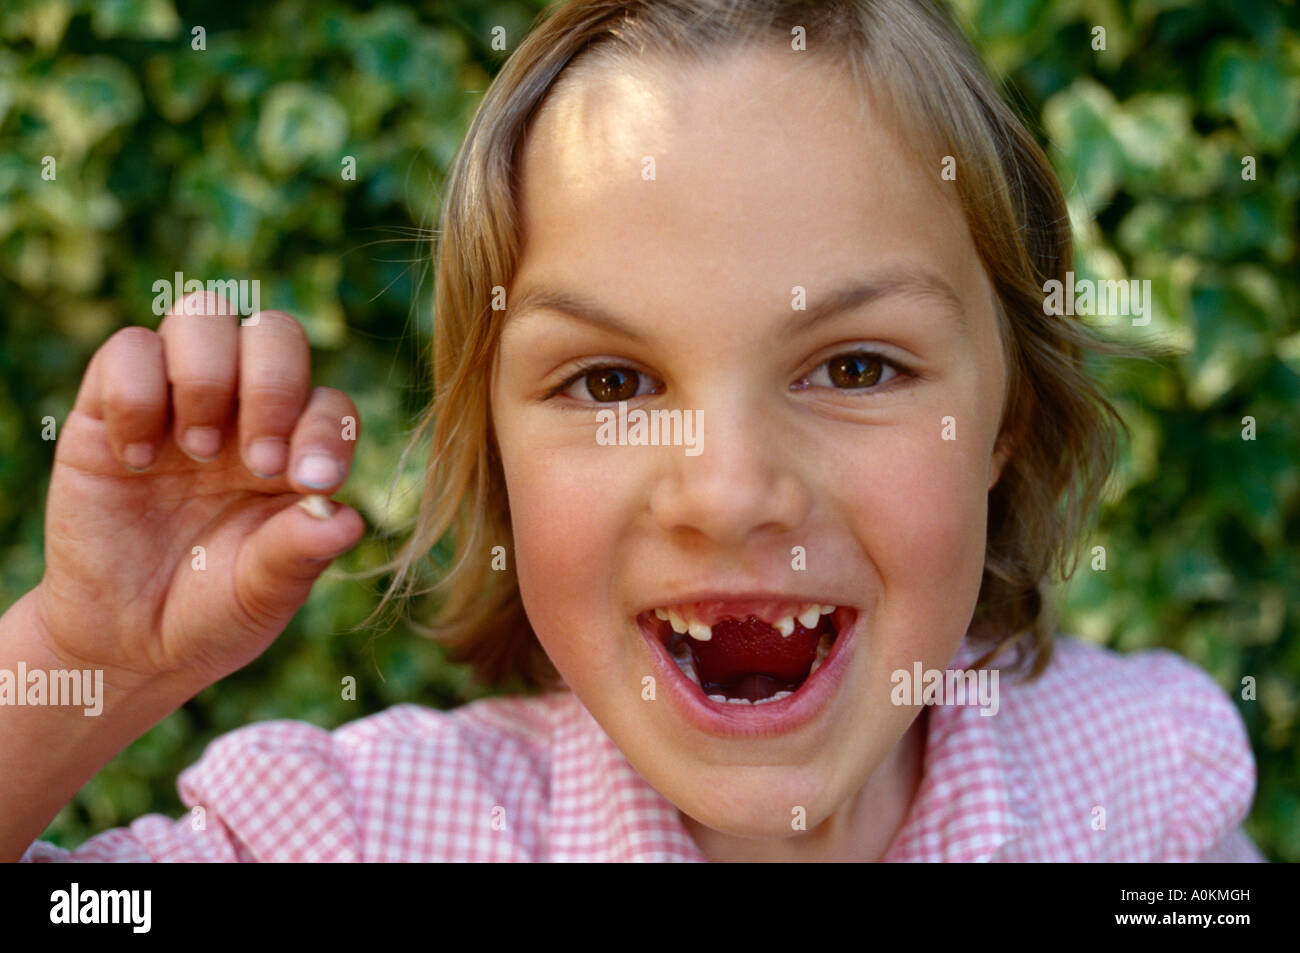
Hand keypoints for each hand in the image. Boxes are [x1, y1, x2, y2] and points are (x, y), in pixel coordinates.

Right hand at [35, 293, 364, 696]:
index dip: (328, 429)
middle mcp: (245, 413)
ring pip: (204, 315)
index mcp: (297, 451)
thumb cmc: (211, 612)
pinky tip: (137, 460)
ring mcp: (178, 402)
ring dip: (207, 375)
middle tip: (259, 462)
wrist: (125, 640)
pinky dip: (136, 392)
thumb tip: (349, 519)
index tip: (310, 480)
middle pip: (275, 332)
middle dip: (274, 384)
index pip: (330, 402)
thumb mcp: (261, 595)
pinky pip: (128, 349)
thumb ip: (298, 554)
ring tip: (198, 451)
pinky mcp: (110, 408)